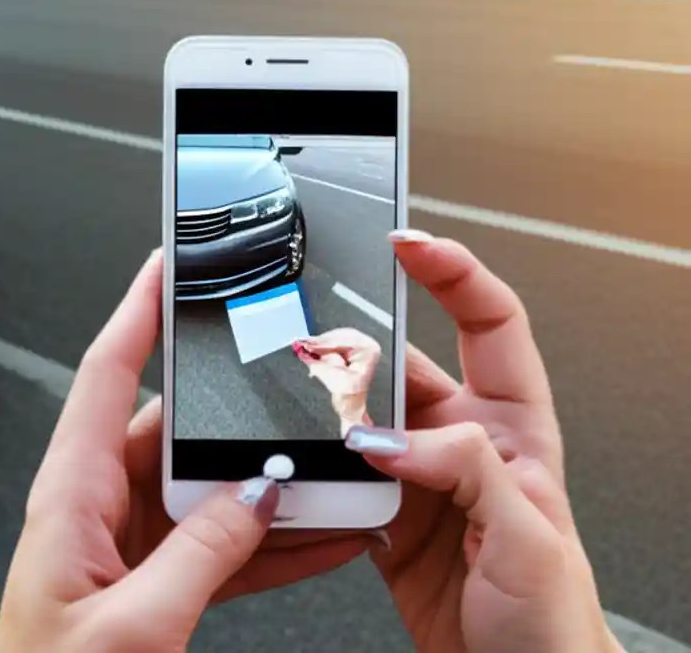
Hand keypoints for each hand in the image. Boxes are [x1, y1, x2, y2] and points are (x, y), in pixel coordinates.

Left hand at [0, 250, 367, 651]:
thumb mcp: (135, 625)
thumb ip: (202, 554)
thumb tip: (257, 495)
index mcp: (70, 497)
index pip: (105, 375)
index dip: (138, 311)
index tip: (170, 263)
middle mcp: (94, 508)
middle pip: (173, 430)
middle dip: (238, 412)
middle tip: (295, 389)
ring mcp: (126, 545)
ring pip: (208, 490)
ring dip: (267, 483)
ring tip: (329, 468)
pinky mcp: (152, 583)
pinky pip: (220, 545)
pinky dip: (270, 541)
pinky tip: (321, 534)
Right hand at [345, 231, 620, 652]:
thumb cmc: (555, 620)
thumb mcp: (527, 537)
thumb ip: (463, 472)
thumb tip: (388, 434)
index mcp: (515, 431)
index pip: (491, 325)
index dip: (454, 274)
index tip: (409, 244)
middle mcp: (464, 446)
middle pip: (404, 368)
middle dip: (360, 353)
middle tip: (322, 356)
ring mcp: (419, 480)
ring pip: (360, 419)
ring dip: (329, 418)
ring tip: (305, 422)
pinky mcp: (383, 518)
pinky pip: (338, 477)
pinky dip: (314, 473)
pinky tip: (305, 475)